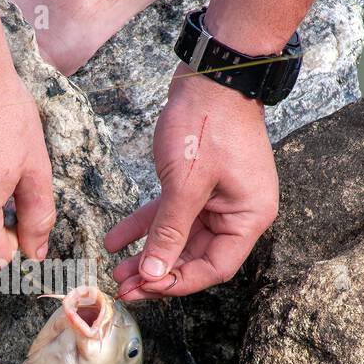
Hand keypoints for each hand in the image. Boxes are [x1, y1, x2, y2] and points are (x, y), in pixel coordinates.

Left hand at [105, 68, 277, 299]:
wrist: (211, 75)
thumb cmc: (208, 124)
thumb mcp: (185, 185)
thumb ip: (169, 232)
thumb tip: (153, 274)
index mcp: (249, 217)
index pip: (215, 267)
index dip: (179, 282)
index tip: (146, 288)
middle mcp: (238, 213)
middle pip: (195, 256)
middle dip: (157, 272)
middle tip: (123, 288)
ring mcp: (218, 199)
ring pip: (178, 238)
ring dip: (147, 254)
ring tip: (116, 271)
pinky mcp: (198, 184)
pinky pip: (170, 214)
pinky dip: (144, 226)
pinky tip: (114, 239)